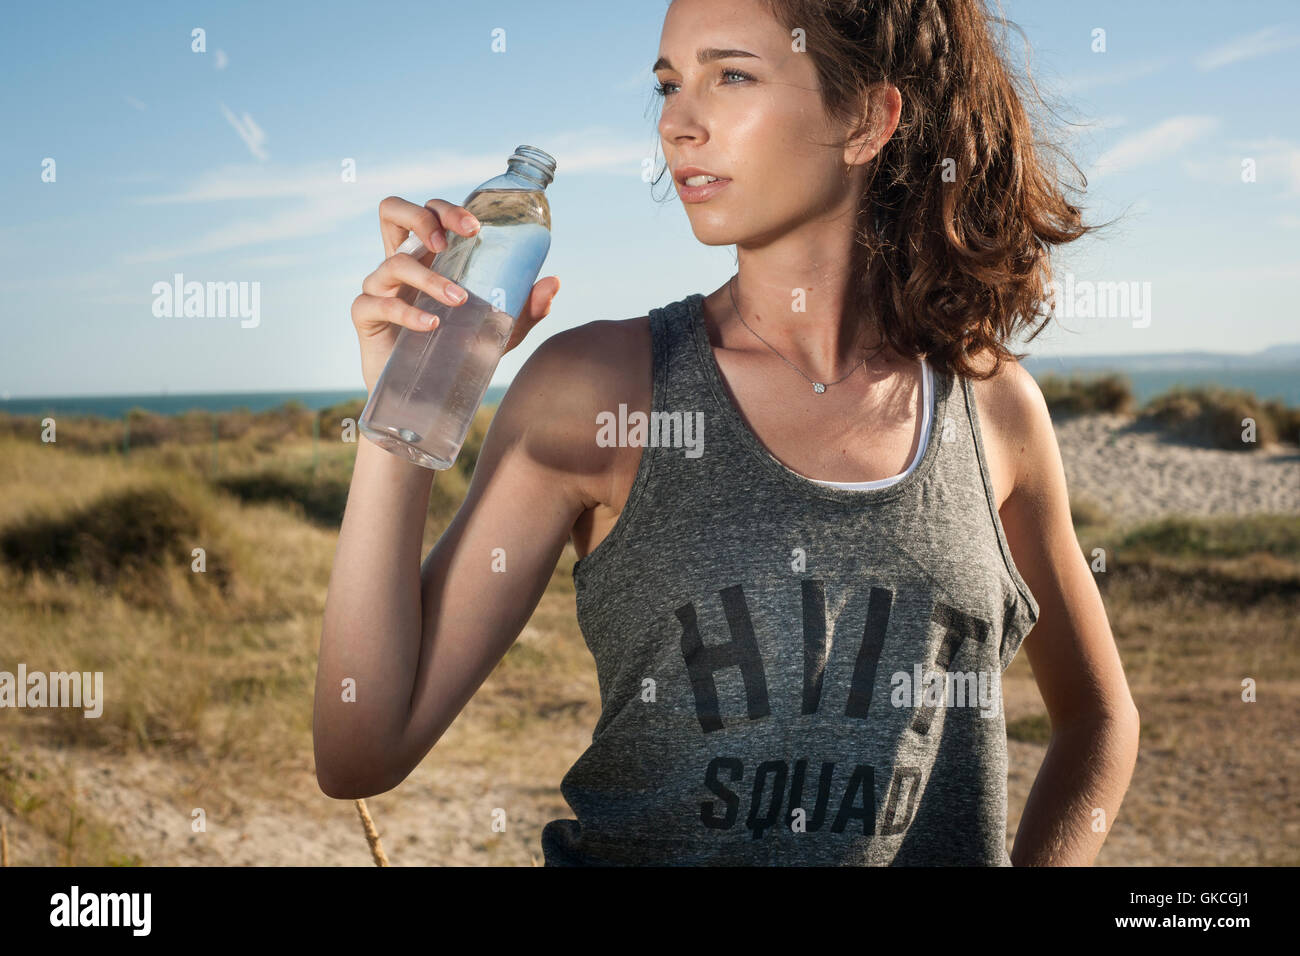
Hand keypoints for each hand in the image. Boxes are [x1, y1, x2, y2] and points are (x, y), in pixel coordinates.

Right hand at [351, 196, 560, 392]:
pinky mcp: (365, 316)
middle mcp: (401, 264)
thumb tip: (553, 283)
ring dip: (429, 278)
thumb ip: (524, 308)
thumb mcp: (498, 330)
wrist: (425, 396)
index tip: (474, 228)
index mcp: (428, 257)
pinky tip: (431, 326)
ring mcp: (379, 287)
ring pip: (393, 262)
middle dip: (421, 217)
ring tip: (458, 299)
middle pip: (391, 211)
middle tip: (446, 241)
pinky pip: (377, 303)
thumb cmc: (457, 351)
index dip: (446, 209)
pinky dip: (406, 312)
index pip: (428, 213)